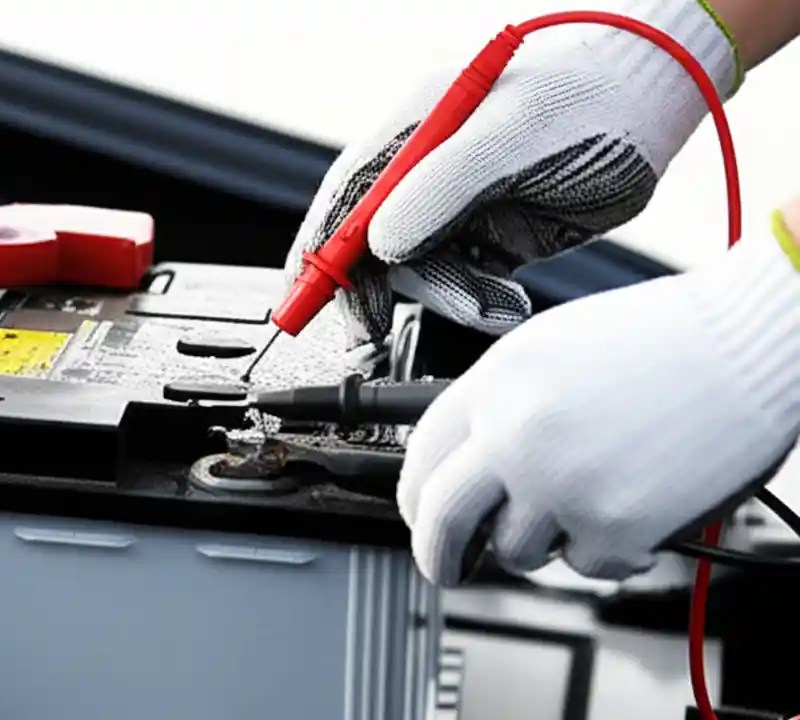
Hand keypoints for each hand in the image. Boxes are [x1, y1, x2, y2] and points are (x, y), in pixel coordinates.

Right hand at [285, 0, 737, 350]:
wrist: (658, 105)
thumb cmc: (591, 102)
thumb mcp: (511, 140)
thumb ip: (439, 190)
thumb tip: (377, 245)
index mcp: (416, 133)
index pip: (345, 197)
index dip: (317, 250)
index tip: (299, 299)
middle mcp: (428, 170)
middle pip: (371, 243)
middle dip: (373, 293)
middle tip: (373, 339)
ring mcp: (460, 204)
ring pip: (422, 271)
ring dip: (448, 299)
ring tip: (492, 307)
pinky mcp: (493, 235)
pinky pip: (466, 281)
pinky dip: (479, 302)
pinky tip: (506, 303)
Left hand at [398, 227, 799, 585]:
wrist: (752, 342)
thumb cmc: (668, 337)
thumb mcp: (551, 348)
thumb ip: (501, 403)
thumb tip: (467, 459)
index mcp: (495, 384)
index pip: (420, 458)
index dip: (414, 497)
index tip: (422, 516)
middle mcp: (516, 436)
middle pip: (441, 521)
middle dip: (437, 555)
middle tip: (447, 568)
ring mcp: (562, 485)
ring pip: (517, 551)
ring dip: (546, 539)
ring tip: (590, 496)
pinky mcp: (615, 528)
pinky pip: (587, 566)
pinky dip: (610, 549)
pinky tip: (637, 504)